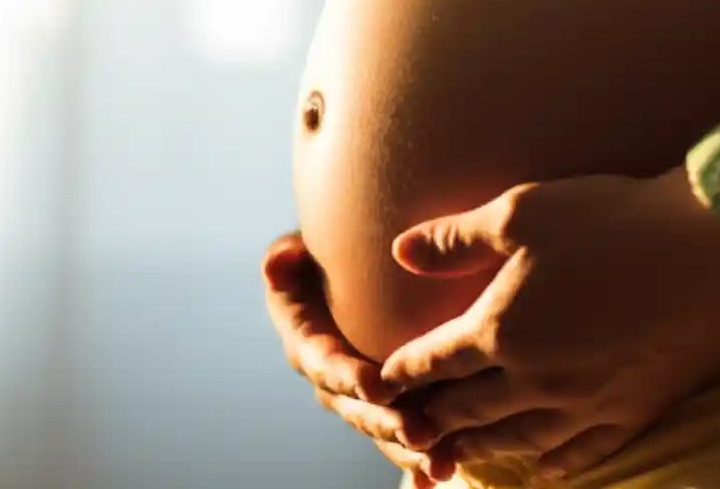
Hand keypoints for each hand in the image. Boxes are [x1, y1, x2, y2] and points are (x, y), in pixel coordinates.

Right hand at [261, 232, 455, 484]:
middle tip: (419, 434)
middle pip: (358, 409)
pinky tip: (440, 479)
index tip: (375, 386)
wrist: (354, 274)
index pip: (326, 364)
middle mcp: (333, 379)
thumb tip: (277, 262)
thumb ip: (285, 258)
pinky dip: (420, 460)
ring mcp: (363, 398)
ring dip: (410, 450)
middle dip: (387, 424)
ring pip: (385, 429)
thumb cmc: (325, 257)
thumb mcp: (300, 254)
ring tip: (441, 465)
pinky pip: (406, 436)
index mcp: (308, 345)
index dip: (348, 377)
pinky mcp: (393, 405)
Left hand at [380, 167, 719, 480]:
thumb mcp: (521, 213)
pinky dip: (554, 466)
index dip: (406, 373)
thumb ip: (455, 240)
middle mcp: (535, 378)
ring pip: (518, 439)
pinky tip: (542, 471)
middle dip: (434, 419)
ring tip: (458, 456)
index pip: (437, 362)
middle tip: (411, 429)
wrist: (712, 247)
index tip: (384, 381)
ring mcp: (586, 402)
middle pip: (469, 410)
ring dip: (481, 449)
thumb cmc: (612, 219)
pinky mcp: (633, 411)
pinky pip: (582, 453)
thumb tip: (397, 253)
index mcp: (501, 329)